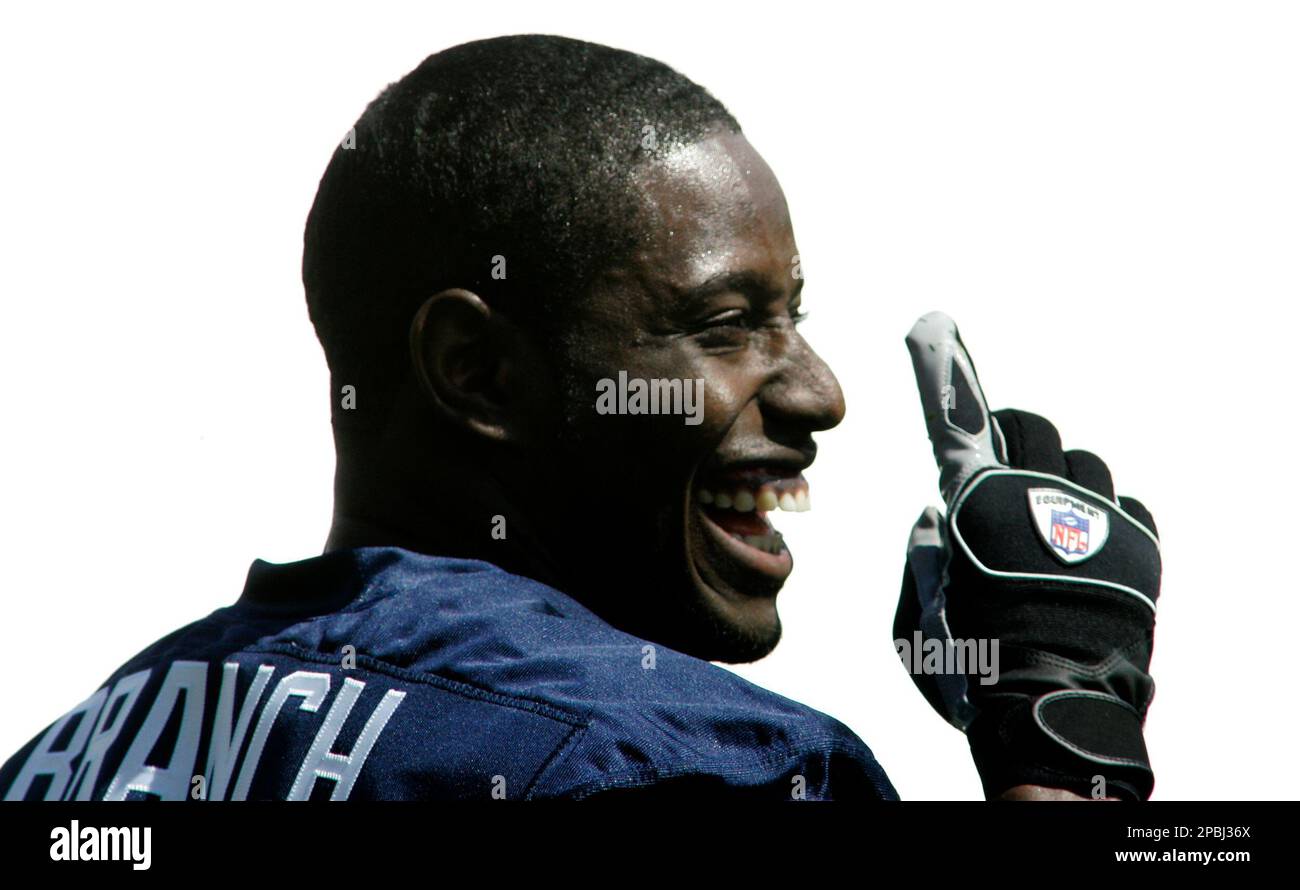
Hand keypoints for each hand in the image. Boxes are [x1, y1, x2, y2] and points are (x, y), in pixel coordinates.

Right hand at [895, 311, 1161, 799]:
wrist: (1054, 707)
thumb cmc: (974, 661)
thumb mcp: (920, 611)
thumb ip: (924, 553)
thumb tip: (941, 517)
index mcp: (979, 504)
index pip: (956, 421)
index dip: (941, 369)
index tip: (933, 324)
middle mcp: (1040, 494)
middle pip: (1030, 427)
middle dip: (1011, 440)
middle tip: (1001, 481)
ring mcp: (1094, 516)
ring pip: (1081, 463)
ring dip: (1057, 484)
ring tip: (1046, 537)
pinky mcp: (1139, 543)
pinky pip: (1121, 505)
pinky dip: (1097, 520)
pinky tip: (1082, 560)